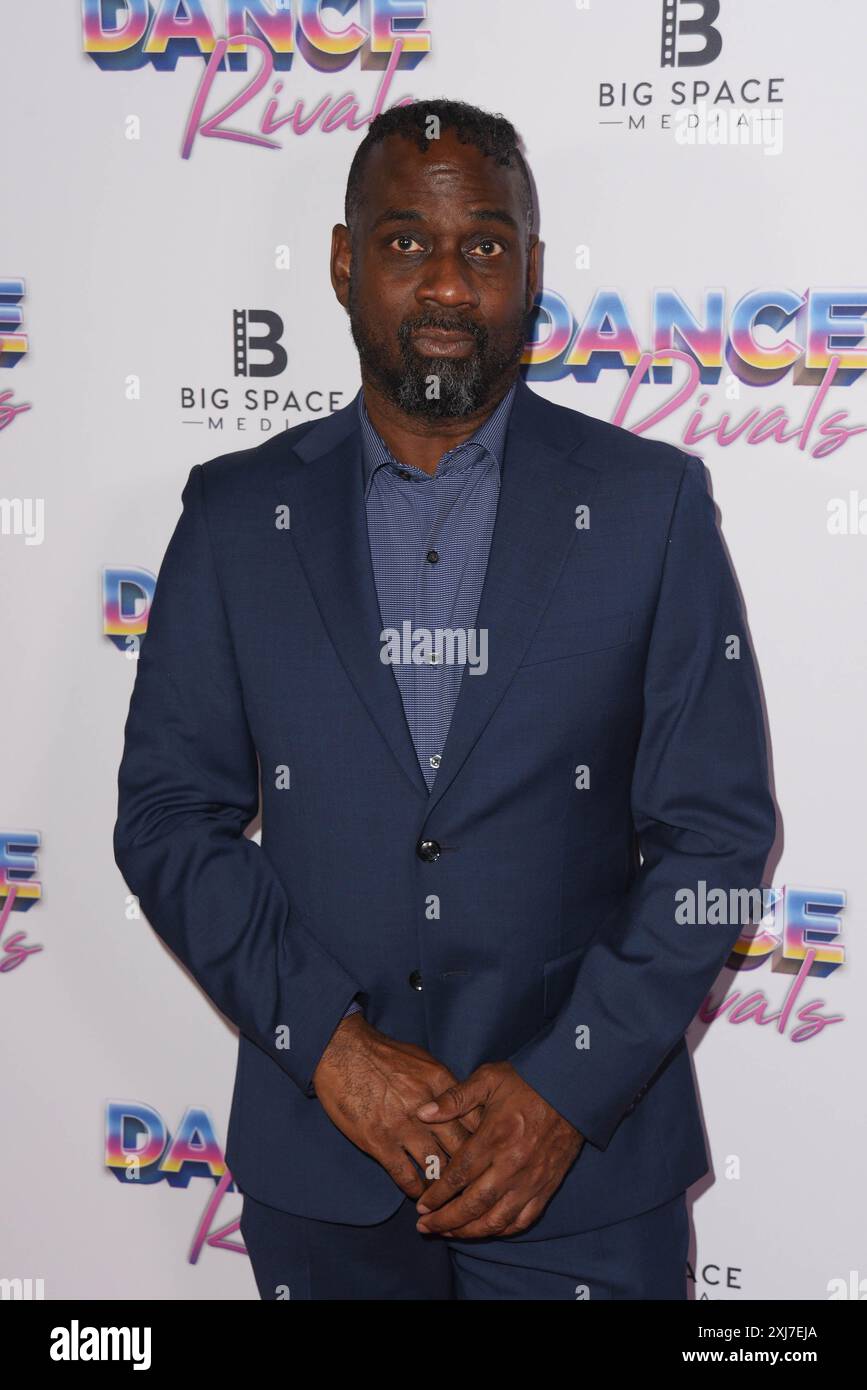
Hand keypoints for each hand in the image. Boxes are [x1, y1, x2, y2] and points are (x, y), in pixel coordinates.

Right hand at [312, 1014, 481, 1199]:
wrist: (342, 1050)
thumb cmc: (383, 1054)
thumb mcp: (423, 1061)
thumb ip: (445, 1087)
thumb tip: (464, 1108)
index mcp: (441, 1083)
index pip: (476, 1119)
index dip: (485, 1141)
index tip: (487, 1156)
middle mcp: (428, 1107)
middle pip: (461, 1148)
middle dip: (470, 1169)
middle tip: (475, 1185)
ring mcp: (403, 1126)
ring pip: (436, 1167)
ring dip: (444, 1185)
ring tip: (448, 1195)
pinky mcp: (379, 1141)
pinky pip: (405, 1176)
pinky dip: (416, 1189)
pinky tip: (420, 1195)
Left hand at [413, 1061, 583, 1237]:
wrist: (572, 1088)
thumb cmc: (527, 1081)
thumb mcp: (488, 1079)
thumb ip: (455, 1098)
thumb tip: (422, 1113)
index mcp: (494, 1138)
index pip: (458, 1176)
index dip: (437, 1195)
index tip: (422, 1206)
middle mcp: (511, 1165)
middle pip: (473, 1205)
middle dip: (445, 1221)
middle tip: (425, 1226)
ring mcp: (531, 1180)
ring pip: (496, 1220)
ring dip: (469, 1232)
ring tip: (448, 1234)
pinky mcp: (547, 1187)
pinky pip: (523, 1220)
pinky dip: (502, 1230)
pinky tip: (486, 1229)